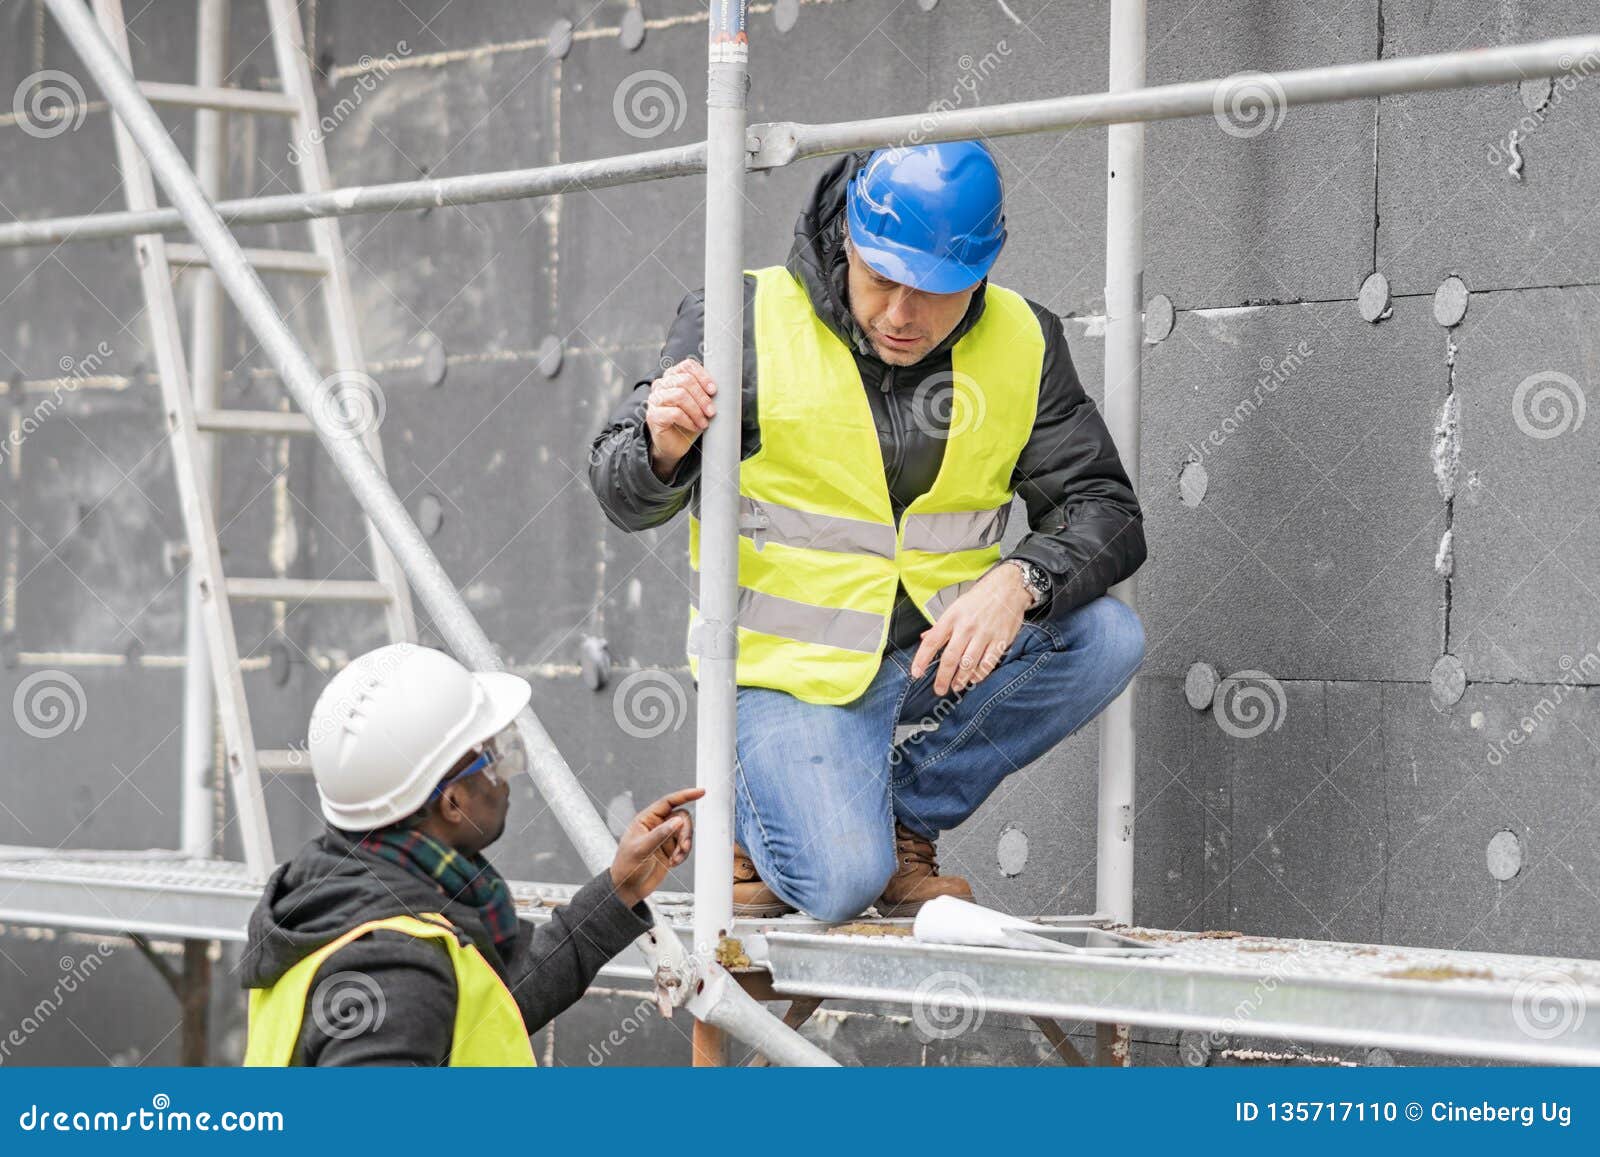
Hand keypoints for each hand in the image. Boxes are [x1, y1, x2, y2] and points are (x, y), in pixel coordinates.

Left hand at [609, 787, 704, 906]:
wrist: (628, 889)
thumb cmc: (626, 867)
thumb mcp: (641, 850)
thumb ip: (660, 834)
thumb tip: (677, 821)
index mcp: (646, 819)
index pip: (668, 802)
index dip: (685, 795)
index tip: (700, 792)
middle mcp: (656, 826)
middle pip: (681, 818)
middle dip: (685, 832)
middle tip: (682, 846)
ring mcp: (664, 838)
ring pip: (685, 832)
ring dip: (684, 845)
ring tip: (676, 857)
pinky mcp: (670, 850)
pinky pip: (685, 846)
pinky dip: (683, 854)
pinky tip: (674, 862)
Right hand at [645, 358, 717, 479]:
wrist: (675, 445)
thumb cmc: (689, 422)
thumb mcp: (701, 404)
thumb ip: (707, 392)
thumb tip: (726, 387)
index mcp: (673, 377)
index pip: (687, 366)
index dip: (703, 376)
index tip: (714, 390)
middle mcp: (661, 385)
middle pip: (685, 381)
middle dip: (703, 397)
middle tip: (712, 412)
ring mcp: (655, 400)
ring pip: (680, 395)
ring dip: (697, 410)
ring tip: (703, 422)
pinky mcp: (653, 415)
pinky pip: (674, 413)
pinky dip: (688, 420)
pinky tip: (694, 426)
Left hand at [910, 563, 1032, 696]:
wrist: (1008, 588)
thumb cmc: (979, 598)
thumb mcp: (955, 607)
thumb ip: (940, 626)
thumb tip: (924, 638)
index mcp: (952, 617)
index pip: (932, 641)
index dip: (921, 659)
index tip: (916, 673)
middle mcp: (967, 626)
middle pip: (950, 658)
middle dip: (942, 678)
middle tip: (939, 690)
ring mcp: (985, 634)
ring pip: (969, 664)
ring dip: (960, 679)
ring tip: (955, 686)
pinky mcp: (1001, 640)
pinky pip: (988, 663)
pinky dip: (980, 674)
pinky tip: (974, 679)